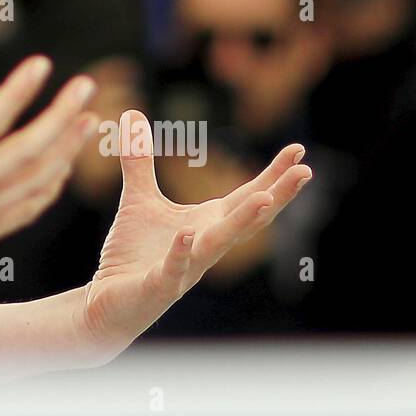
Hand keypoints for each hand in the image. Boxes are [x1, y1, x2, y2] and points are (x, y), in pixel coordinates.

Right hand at [0, 57, 98, 346]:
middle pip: (27, 149)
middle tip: (89, 86)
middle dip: (61, 115)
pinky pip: (26, 208)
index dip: (17, 92)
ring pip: (35, 179)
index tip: (42, 65)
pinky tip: (62, 169)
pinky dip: (49, 186)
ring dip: (67, 149)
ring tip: (90, 122)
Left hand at [73, 110, 311, 361]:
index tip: (299, 150)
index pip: (248, 197)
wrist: (110, 301)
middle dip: (276, 196)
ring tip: (265, 199)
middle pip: (247, 219)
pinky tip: (188, 234)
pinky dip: (181, 252)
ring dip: (243, 223)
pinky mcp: (158, 285)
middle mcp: (206, 246)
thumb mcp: (139, 199)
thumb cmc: (134, 254)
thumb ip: (140, 161)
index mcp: (207, 224)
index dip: (273, 176)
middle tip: (305, 172)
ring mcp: (187, 268)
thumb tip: (131, 114)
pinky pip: (173, 268)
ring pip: (220, 244)